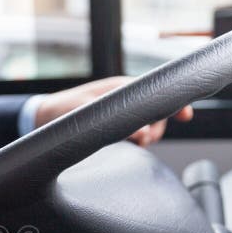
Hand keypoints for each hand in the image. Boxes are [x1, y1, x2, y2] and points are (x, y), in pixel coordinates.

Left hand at [35, 76, 193, 146]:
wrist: (45, 116)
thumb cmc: (63, 110)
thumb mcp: (85, 116)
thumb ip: (113, 124)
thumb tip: (142, 134)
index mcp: (121, 88)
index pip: (156, 91)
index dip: (174, 103)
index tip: (186, 116)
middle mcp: (125, 97)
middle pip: (157, 110)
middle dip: (158, 127)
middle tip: (144, 141)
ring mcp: (122, 110)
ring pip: (149, 122)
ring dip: (149, 134)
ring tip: (136, 143)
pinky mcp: (117, 122)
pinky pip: (137, 130)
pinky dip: (139, 138)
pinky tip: (130, 144)